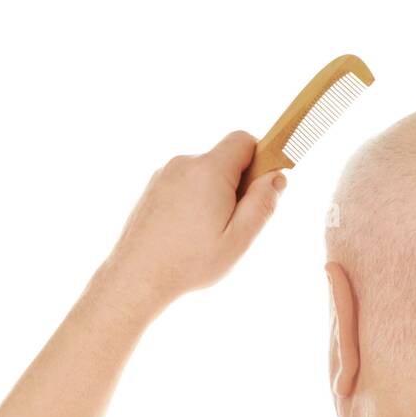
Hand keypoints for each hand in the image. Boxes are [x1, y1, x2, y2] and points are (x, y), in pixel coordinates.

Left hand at [105, 131, 285, 304]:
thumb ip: (263, 203)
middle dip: (238, 184)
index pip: (243, 140)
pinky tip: (189, 232)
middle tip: (234, 224)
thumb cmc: (190, 261)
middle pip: (225, 159)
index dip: (260, 159)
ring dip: (216, 195)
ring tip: (208, 233)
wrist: (137, 276)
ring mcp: (165, 175)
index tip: (261, 188)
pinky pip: (187, 184)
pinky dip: (196, 200)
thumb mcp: (239, 238)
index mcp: (209, 171)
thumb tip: (277, 176)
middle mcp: (185, 164)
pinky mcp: (154, 188)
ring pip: (206, 173)